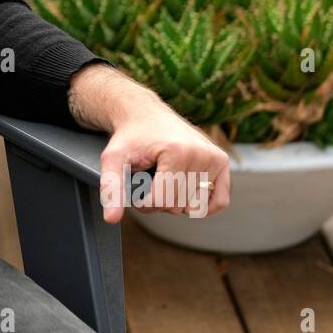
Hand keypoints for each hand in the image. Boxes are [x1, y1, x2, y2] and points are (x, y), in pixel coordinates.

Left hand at [98, 104, 231, 224]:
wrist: (144, 114)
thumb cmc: (130, 137)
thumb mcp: (113, 158)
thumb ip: (111, 187)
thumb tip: (111, 218)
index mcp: (177, 151)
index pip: (162, 201)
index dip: (143, 202)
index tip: (136, 188)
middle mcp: (201, 153)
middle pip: (178, 205)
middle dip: (159, 202)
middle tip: (149, 181)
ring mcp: (214, 157)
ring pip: (195, 207)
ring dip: (177, 202)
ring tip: (165, 181)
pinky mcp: (222, 161)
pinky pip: (220, 200)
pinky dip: (203, 205)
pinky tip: (186, 193)